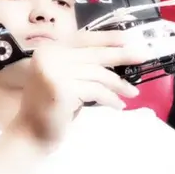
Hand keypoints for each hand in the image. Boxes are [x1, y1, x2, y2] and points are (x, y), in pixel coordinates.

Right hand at [13, 29, 151, 146]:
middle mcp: (50, 56)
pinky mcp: (62, 88)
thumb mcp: (66, 80)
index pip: (84, 38)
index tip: (128, 39)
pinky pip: (96, 90)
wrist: (31, 135)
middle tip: (143, 56)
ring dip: (119, 84)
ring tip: (132, 93)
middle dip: (122, 55)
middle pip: (94, 53)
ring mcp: (54, 71)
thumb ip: (82, 65)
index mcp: (50, 50)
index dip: (107, 38)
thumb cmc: (51, 109)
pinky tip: (118, 105)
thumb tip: (118, 54)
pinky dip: (110, 98)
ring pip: (98, 73)